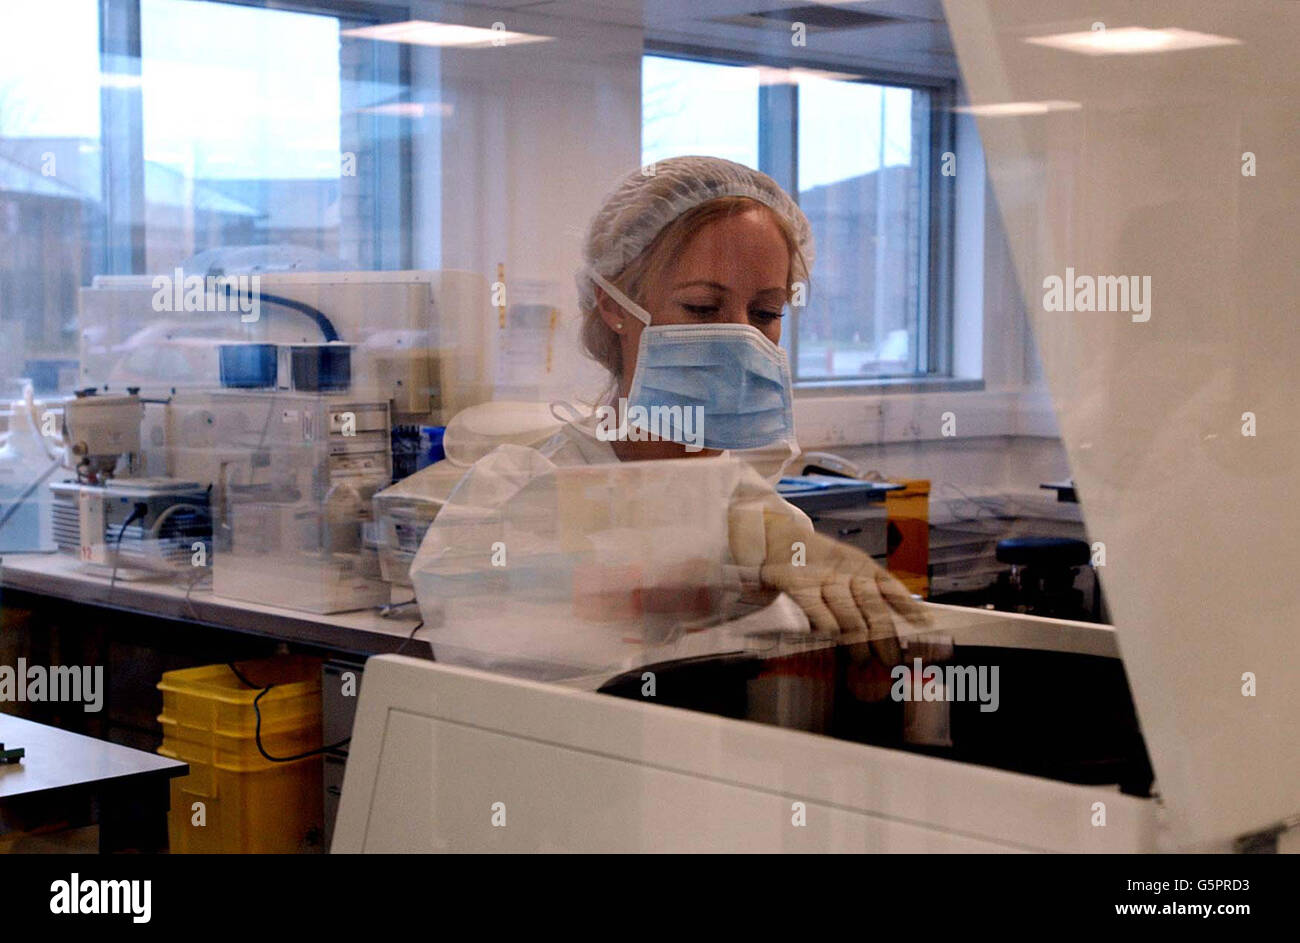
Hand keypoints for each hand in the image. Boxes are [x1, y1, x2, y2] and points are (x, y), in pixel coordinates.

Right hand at [741, 509, 930, 663]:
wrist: (775, 538)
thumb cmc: (814, 562)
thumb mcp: (845, 568)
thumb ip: (869, 591)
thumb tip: (904, 620)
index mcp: (862, 566)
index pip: (892, 589)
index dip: (910, 610)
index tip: (927, 628)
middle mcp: (847, 571)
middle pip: (873, 608)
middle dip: (885, 638)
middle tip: (890, 662)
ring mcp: (823, 577)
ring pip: (848, 614)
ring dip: (858, 641)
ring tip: (862, 661)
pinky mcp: (798, 583)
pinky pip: (818, 610)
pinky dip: (828, 627)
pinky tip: (833, 638)